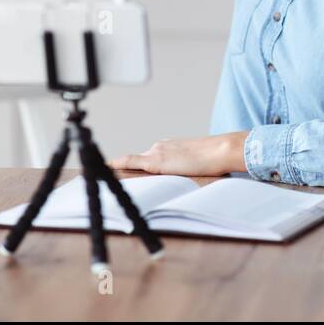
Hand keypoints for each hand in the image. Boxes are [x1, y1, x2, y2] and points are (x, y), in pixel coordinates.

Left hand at [108, 132, 247, 177]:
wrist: (220, 150)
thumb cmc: (214, 158)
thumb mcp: (196, 163)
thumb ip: (183, 168)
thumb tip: (182, 178)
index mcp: (167, 147)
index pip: (145, 158)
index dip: (132, 165)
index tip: (116, 168)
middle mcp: (158, 146)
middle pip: (136, 163)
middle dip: (121, 171)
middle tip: (105, 178)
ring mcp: (156, 152)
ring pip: (132, 164)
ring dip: (119, 172)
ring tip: (103, 177)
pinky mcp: (156, 160)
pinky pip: (131, 163)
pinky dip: (117, 164)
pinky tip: (105, 167)